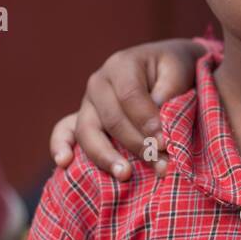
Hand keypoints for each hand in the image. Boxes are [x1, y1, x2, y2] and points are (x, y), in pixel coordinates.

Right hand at [50, 39, 205, 179]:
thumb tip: (157, 124)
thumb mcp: (180, 69)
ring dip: (106, 156)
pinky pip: (64, 131)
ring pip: (88, 131)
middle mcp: (99, 83)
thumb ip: (170, 91)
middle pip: (111, 119)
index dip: (147, 121)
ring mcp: (87, 102)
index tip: (165, 142)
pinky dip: (60, 146)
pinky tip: (64, 162)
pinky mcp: (83, 118)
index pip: (130, 96)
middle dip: (136, 144)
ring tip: (124, 174)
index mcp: (122, 65)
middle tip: (160, 163)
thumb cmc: (175, 68)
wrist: (166, 67)